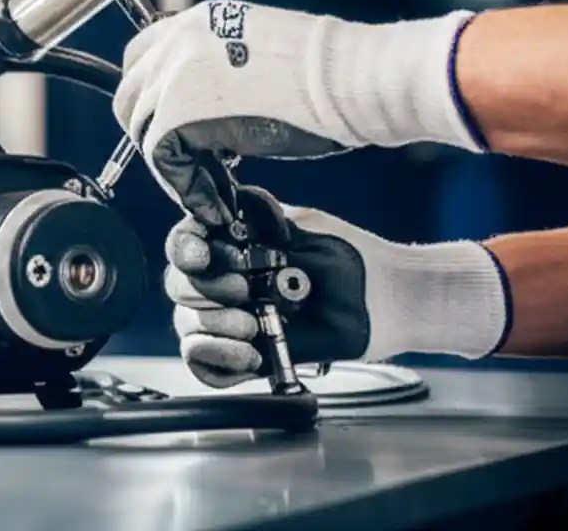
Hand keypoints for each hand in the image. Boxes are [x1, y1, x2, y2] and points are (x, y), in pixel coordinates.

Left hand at [112, 0, 480, 211]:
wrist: (353, 79)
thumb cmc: (329, 74)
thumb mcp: (257, 54)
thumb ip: (220, 70)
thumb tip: (204, 108)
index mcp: (198, 21)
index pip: (141, 58)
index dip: (152, 100)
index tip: (175, 129)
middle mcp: (178, 39)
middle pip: (131, 96)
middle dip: (153, 135)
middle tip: (191, 164)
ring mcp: (173, 74)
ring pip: (143, 131)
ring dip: (173, 166)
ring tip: (212, 188)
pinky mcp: (178, 113)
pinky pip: (160, 159)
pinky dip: (184, 187)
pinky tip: (215, 200)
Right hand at [164, 199, 509, 388]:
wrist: (389, 306)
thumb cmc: (355, 265)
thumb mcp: (311, 233)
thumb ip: (268, 222)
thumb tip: (234, 199)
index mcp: (233, 243)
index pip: (186, 241)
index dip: (185, 249)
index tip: (205, 257)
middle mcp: (224, 279)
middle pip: (178, 286)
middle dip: (207, 292)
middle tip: (245, 295)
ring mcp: (230, 319)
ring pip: (186, 327)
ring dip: (214, 330)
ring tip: (252, 330)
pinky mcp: (241, 355)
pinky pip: (204, 368)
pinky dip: (218, 363)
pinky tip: (248, 356)